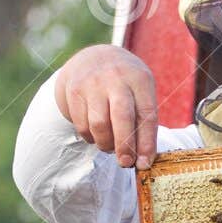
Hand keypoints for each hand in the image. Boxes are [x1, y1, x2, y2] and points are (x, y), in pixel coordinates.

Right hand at [54, 45, 158, 168]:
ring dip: (105, 143)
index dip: (146, 143)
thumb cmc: (123, 85)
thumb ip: (142, 122)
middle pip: (122, 118)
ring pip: (99, 125)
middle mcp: (116, 78)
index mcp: (140, 79)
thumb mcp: (139, 93)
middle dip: (124, 146)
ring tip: (109, 144)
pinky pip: (82, 125)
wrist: (92, 58)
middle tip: (125, 163)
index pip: (146, 115)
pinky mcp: (74, 90)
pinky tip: (95, 132)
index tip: (145, 164)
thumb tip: (142, 160)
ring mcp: (93, 83)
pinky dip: (90, 137)